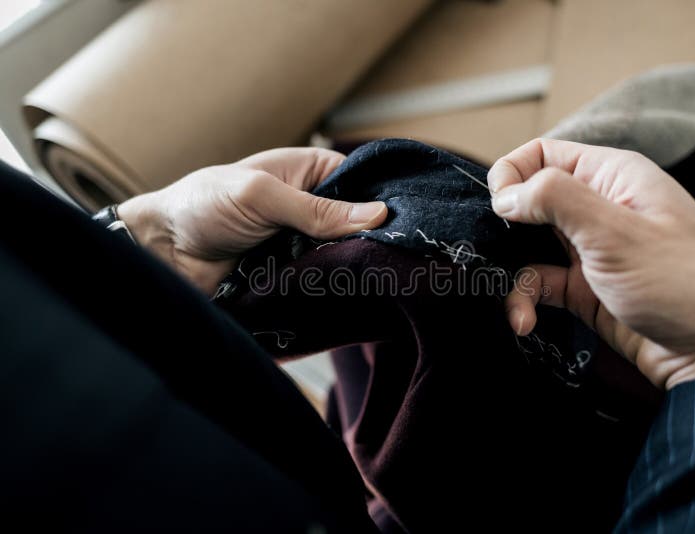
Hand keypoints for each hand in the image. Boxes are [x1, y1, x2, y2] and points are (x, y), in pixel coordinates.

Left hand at [118, 147, 386, 294]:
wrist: (160, 251)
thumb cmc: (202, 205)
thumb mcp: (261, 196)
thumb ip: (315, 209)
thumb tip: (378, 214)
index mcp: (310, 173)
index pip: (362, 184)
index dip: (382, 203)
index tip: (407, 227)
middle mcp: (311, 207)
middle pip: (356, 226)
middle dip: (366, 243)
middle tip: (388, 263)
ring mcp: (302, 243)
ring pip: (340, 258)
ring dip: (345, 270)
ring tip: (370, 285)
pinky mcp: (290, 275)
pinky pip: (319, 283)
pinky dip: (325, 290)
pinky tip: (343, 300)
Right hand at [489, 138, 694, 388]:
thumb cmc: (684, 283)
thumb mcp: (617, 231)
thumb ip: (556, 199)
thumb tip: (504, 195)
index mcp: (611, 176)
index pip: (543, 154)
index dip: (512, 175)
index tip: (497, 208)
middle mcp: (597, 209)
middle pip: (529, 202)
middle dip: (504, 229)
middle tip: (492, 253)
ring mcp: (589, 251)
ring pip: (527, 248)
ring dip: (511, 273)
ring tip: (513, 303)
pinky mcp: (583, 290)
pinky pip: (538, 285)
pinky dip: (524, 301)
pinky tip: (524, 322)